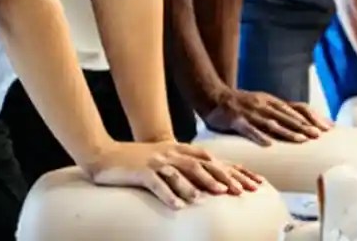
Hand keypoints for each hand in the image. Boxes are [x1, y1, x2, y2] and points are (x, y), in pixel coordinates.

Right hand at [84, 140, 262, 208]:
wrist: (103, 155)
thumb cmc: (135, 161)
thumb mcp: (164, 159)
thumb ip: (184, 167)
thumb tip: (207, 184)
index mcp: (180, 150)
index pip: (214, 159)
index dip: (234, 170)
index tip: (253, 182)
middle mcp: (172, 153)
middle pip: (203, 164)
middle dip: (223, 176)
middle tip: (239, 190)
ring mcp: (157, 161)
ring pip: (182, 172)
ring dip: (199, 184)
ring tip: (214, 195)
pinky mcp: (141, 171)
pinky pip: (157, 184)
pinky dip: (169, 194)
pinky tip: (179, 206)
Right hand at [202, 88, 332, 145]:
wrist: (213, 97)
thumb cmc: (240, 103)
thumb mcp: (262, 103)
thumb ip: (278, 112)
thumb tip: (298, 124)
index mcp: (272, 101)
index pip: (297, 109)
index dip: (311, 118)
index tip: (326, 128)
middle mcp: (264, 105)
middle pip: (287, 116)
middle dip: (303, 126)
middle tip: (318, 136)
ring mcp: (251, 112)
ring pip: (272, 123)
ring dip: (287, 132)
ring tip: (301, 140)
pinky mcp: (236, 120)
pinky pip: (249, 129)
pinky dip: (259, 137)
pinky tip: (268, 144)